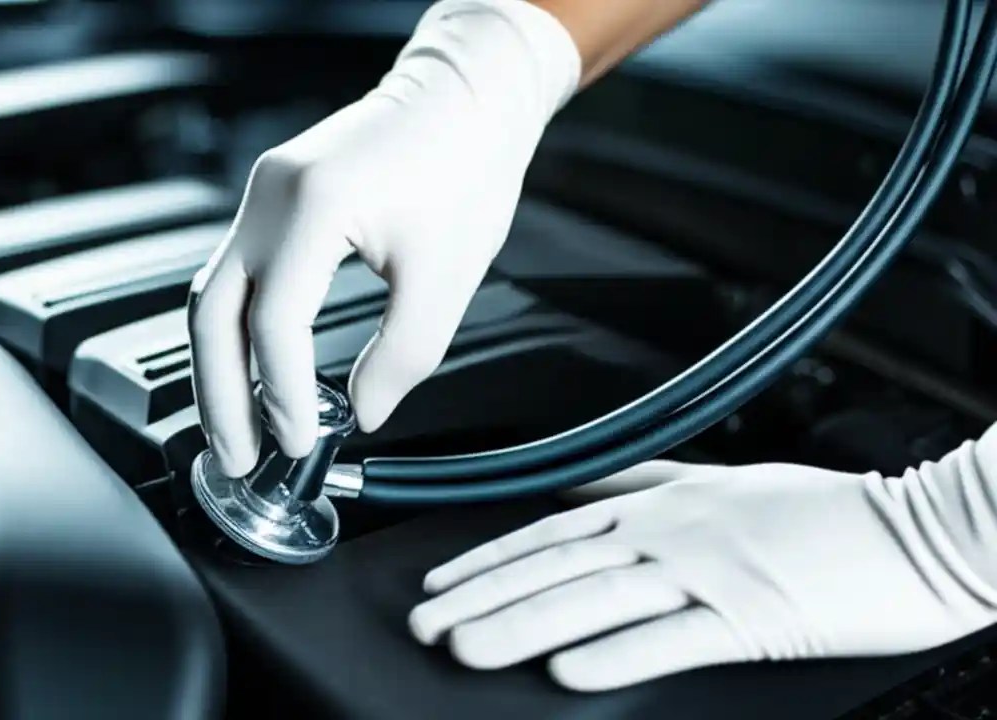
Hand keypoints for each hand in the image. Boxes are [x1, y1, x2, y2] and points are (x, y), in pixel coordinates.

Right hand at [186, 0, 580, 476]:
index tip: (298, 441)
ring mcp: (263, 194)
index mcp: (315, 205)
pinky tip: (250, 372)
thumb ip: (402, 356)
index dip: (281, 393)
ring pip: (211, 296)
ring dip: (218, 368)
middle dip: (219, 395)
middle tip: (235, 457)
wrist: (466, 98)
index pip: (275, 322)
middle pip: (214, 314)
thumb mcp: (448, 275)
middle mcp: (271, 195)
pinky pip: (235, 274)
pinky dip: (236, 331)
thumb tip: (363, 412)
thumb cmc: (465, 167)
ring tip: (234, 429)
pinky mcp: (271, 200)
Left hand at [408, 426, 996, 690]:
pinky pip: (672, 639)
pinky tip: (569, 673)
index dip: (490, 560)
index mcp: (662, 504)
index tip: (441, 586)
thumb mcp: (723, 482)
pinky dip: (616, 655)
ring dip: (523, 624)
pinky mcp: (751, 617)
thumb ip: (647, 482)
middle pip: (557, 567)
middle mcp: (671, 533)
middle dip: (483, 597)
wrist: (919, 527)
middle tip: (426, 626)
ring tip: (467, 648)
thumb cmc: (824, 509)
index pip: (553, 531)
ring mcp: (708, 573)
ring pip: (595, 600)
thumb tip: (588, 483)